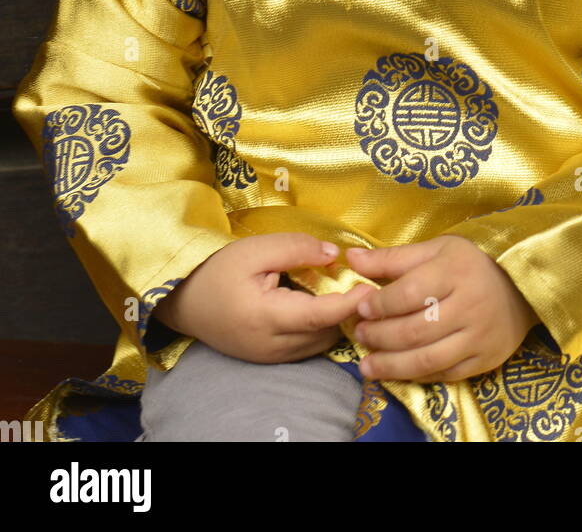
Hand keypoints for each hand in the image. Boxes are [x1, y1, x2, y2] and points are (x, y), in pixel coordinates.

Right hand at [150, 233, 374, 363]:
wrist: (183, 300)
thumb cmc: (218, 270)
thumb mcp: (255, 249)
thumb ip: (296, 249)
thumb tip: (334, 255)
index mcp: (267, 317)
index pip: (320, 315)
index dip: (349, 303)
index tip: (371, 287)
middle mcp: (272, 346)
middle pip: (325, 333)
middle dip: (346, 311)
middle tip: (358, 283)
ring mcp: (270, 357)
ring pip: (319, 344)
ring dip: (333, 321)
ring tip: (339, 292)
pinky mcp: (269, 359)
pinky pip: (306, 348)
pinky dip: (319, 329)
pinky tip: (318, 305)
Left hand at [344, 235, 537, 382]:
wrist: (521, 287)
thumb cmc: (471, 263)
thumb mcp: (435, 249)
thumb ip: (392, 258)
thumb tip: (351, 259)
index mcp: (455, 270)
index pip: (410, 293)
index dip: (381, 304)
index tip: (361, 307)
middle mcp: (470, 305)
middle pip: (416, 329)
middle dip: (381, 336)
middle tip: (360, 335)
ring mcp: (479, 336)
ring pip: (428, 358)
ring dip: (392, 365)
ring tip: (367, 365)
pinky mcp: (485, 359)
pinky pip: (445, 373)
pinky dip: (418, 375)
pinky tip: (397, 372)